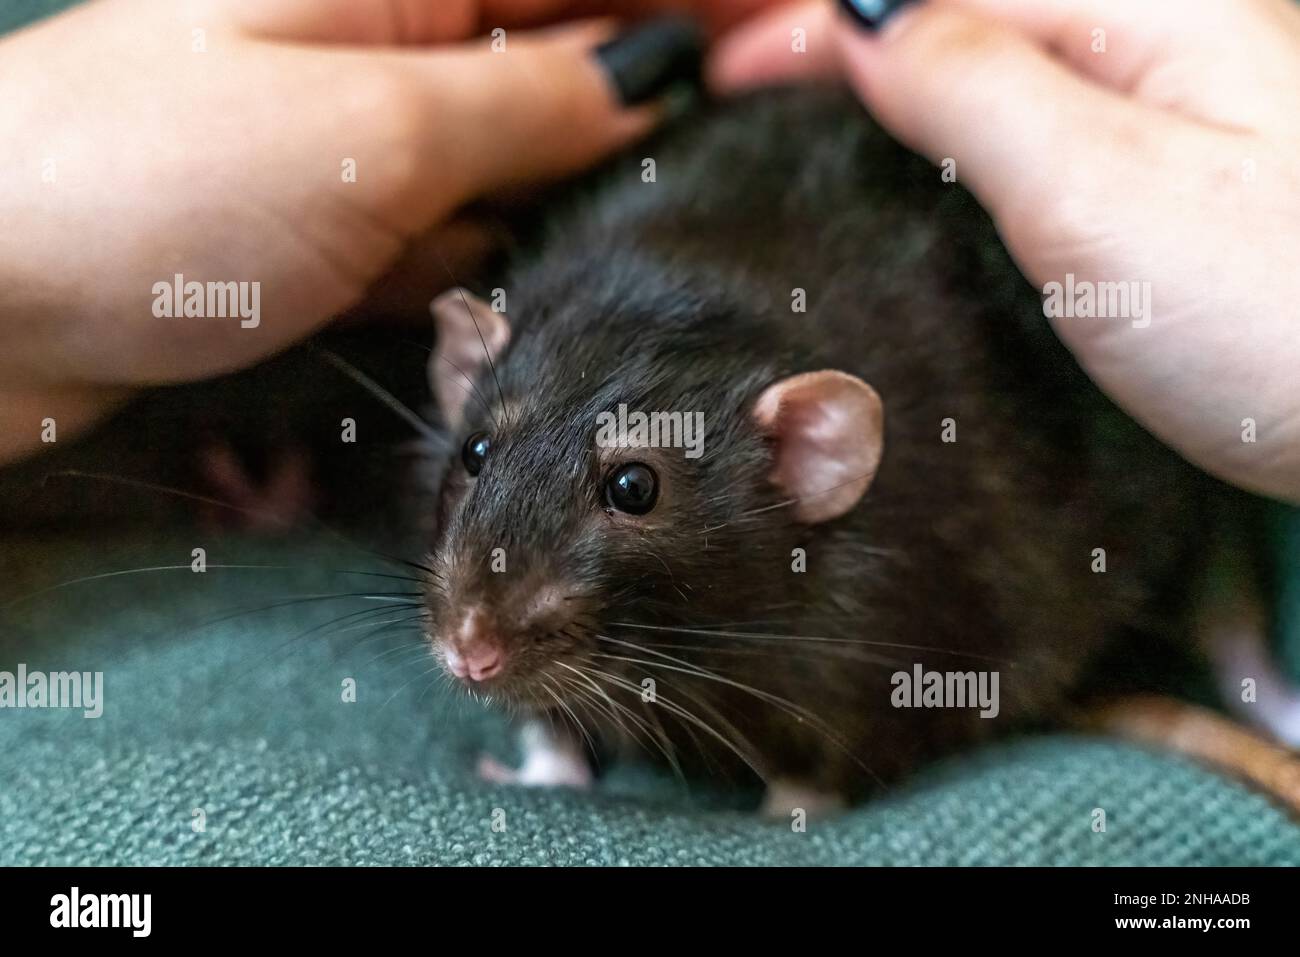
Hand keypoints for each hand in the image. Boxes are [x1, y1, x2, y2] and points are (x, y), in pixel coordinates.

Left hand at [0, 0, 775, 462]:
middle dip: (660, 90)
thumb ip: (524, 106)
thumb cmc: (150, 187)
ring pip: (515, 156)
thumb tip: (645, 84)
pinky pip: (451, 237)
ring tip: (653, 224)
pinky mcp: (330, 228)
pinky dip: (488, 262)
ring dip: (575, 192)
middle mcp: (386, 44)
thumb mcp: (373, 130)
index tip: (814, 20)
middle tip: (775, 125)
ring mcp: (357, 141)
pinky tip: (519, 286)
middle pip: (565, 52)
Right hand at [713, 0, 1299, 502]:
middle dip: (859, 42)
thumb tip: (870, 28)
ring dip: (910, 85)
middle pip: (975, 12)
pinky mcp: (1188, 182)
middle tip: (766, 95)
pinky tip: (942, 173)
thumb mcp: (1096, 192)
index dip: (820, 22)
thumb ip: (973, 88)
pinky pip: (1049, 126)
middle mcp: (1170, 36)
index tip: (731, 76)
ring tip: (831, 122)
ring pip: (1009, 66)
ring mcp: (1185, 109)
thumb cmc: (1289, 319)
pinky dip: (969, 140)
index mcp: (1146, 8)